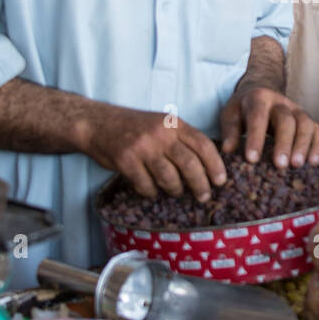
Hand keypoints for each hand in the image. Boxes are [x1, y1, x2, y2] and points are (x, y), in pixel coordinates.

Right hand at [79, 104, 225, 199]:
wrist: (98, 123)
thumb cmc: (135, 127)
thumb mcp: (162, 124)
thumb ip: (182, 139)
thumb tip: (207, 165)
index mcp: (173, 123)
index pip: (203, 144)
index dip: (215, 164)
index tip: (221, 180)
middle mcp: (160, 134)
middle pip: (190, 164)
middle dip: (201, 184)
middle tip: (204, 196)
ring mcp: (143, 147)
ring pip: (169, 178)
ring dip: (176, 190)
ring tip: (176, 192)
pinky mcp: (126, 161)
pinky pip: (146, 186)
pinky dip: (151, 192)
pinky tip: (151, 190)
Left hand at [220, 86, 318, 168]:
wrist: (259, 93)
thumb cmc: (243, 109)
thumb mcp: (231, 114)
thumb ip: (230, 131)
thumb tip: (229, 151)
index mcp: (259, 98)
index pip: (258, 117)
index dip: (256, 138)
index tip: (252, 159)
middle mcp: (281, 102)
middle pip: (286, 120)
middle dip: (284, 143)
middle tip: (280, 165)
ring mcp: (297, 110)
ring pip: (305, 124)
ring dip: (303, 145)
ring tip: (297, 165)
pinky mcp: (308, 120)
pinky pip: (318, 130)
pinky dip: (318, 146)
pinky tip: (313, 162)